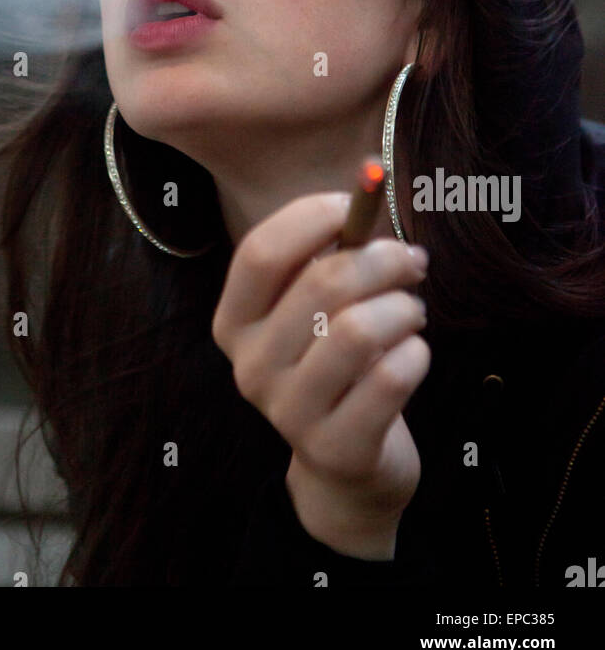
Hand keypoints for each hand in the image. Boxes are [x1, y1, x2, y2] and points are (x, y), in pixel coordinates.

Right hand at [211, 192, 430, 559]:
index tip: (354, 202)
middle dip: (382, 259)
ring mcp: (288, 413)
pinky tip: (414, 354)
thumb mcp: (313, 308)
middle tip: (412, 260)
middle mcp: (250, 367)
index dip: (313, 217)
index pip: (261, 252)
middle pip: (322, 284)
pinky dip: (416, 353)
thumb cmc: (334, 361)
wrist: (344, 465)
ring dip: (403, 308)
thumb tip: (367, 184)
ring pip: (359, 329)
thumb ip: (329, 253)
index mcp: (233, 322)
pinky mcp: (335, 447)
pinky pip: (391, 377)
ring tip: (413, 312)